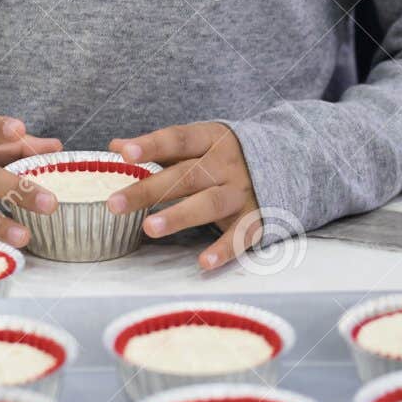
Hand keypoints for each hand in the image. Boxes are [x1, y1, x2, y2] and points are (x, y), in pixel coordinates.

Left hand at [106, 121, 262, 271]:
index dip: (152, 145)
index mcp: (210, 140)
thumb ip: (160, 147)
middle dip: (149, 189)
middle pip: (185, 176)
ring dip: (179, 216)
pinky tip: (203, 262)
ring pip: (209, 204)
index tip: (125, 154)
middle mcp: (226, 164)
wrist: (286, 162)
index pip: (178, 139)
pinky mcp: (255, 218)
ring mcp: (241, 192)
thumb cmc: (225, 156)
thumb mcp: (199, 142)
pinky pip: (239, 235)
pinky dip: (223, 250)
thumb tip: (116, 144)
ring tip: (148, 228)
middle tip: (115, 204)